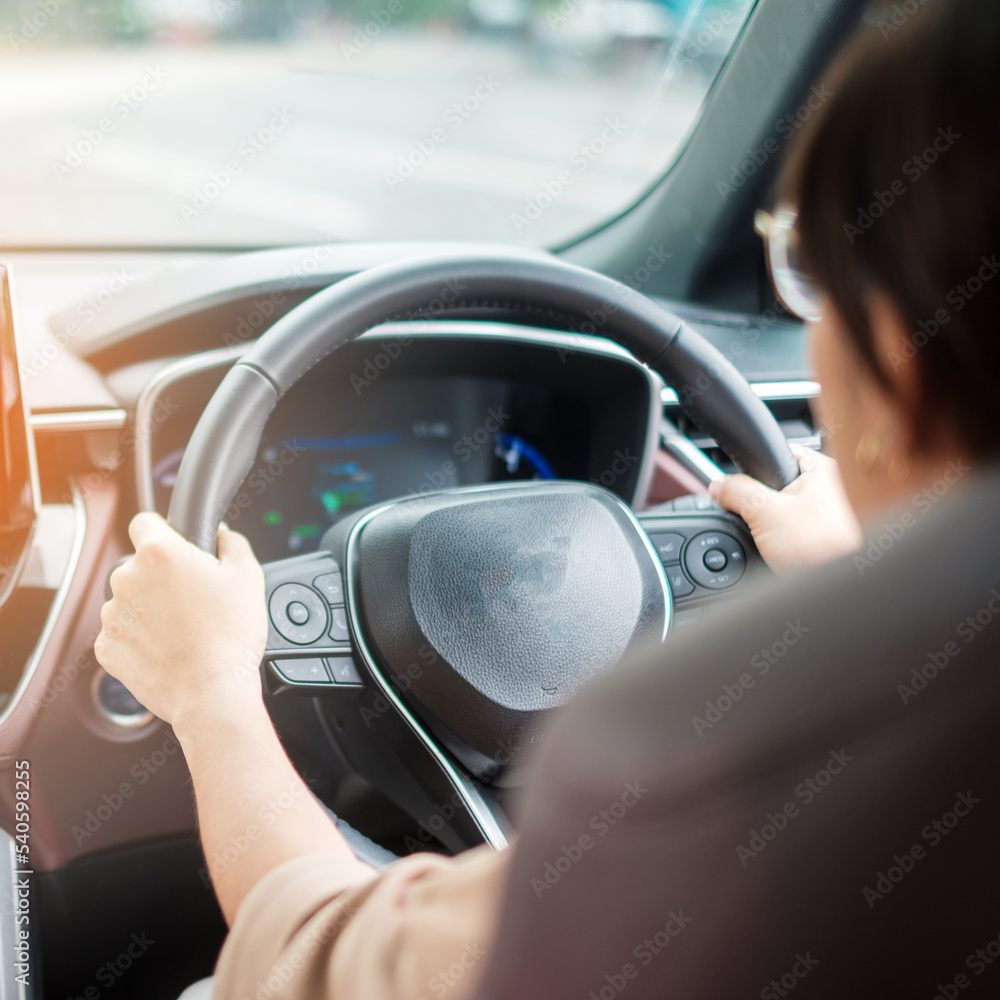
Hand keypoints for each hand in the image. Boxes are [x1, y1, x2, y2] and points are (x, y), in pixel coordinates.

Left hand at [95, 512, 267, 731]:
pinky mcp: (106, 647)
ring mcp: (111, 615)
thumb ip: (232, 542)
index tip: (178, 548)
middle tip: (194, 599)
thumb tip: (221, 534)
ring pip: (129, 600)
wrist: (211, 692)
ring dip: (150, 608)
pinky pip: (122, 632)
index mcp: (159, 553)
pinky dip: (140, 638)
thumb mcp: (249, 576)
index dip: (165, 532)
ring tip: (184, 630)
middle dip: (162, 577)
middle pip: (139, 565)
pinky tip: (169, 648)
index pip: (146, 522)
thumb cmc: (231, 635)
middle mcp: (126, 579)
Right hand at [707, 445, 861, 575]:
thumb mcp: (764, 513)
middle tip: (765, 520)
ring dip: (778, 523)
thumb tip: (718, 486)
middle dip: (767, 502)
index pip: (781, 453)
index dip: (757, 468)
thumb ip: (736, 492)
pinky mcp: (831, 535)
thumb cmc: (820, 549)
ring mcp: (836, 513)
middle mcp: (836, 486)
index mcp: (824, 469)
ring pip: (791, 508)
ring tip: (782, 540)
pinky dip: (791, 538)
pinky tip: (791, 550)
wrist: (835, 589)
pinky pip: (800, 528)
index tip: (743, 485)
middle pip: (783, 484)